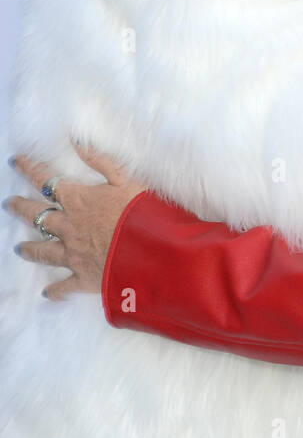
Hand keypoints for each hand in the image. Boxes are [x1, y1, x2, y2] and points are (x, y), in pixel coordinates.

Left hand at [4, 142, 146, 299]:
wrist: (153, 253)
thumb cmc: (142, 212)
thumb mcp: (126, 179)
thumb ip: (100, 161)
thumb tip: (77, 143)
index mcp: (78, 200)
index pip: (47, 180)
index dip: (30, 169)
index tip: (16, 162)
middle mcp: (69, 227)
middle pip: (37, 215)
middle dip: (20, 208)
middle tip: (9, 204)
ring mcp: (73, 254)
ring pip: (43, 250)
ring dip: (30, 248)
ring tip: (19, 248)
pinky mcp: (83, 277)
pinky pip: (64, 285)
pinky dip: (56, 291)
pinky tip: (49, 293)